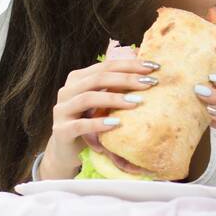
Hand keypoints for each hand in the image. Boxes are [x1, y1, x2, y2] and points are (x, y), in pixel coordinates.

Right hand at [39, 55, 161, 178]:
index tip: (154, 67)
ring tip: (137, 103)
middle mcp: (67, 90)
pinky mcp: (61, 131)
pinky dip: (99, 123)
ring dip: (114, 99)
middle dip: (126, 79)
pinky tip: (117, 124)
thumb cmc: (90, 123)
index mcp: (78, 79)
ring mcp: (61, 110)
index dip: (130, 64)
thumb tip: (148, 75)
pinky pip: (80, 125)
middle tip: (150, 83)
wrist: (67, 151)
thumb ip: (116, 89)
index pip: (106, 66)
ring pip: (87, 98)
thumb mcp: (102, 104)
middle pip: (98, 78)